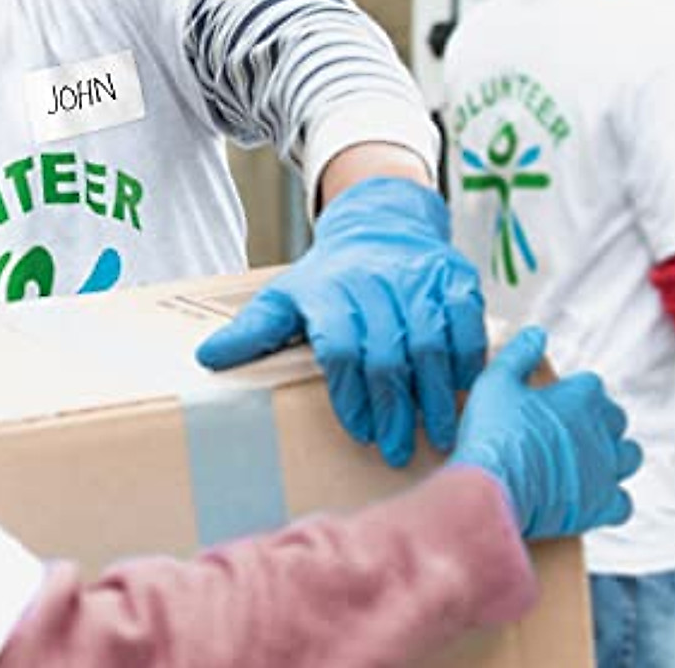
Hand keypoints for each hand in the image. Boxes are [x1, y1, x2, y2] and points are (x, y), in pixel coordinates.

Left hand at [196, 176, 485, 466]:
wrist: (379, 226)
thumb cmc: (328, 278)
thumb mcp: (284, 297)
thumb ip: (252, 331)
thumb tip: (206, 358)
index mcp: (329, 291)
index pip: (340, 347)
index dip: (350, 393)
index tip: (359, 430)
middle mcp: (375, 282)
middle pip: (388, 353)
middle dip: (395, 408)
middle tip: (398, 449)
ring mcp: (418, 278)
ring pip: (431, 343)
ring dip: (436, 395)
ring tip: (438, 435)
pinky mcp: (455, 277)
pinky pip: (468, 324)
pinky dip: (467, 360)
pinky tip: (463, 390)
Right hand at [451, 327, 639, 538]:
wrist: (496, 486)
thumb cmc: (495, 433)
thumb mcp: (496, 381)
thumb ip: (518, 355)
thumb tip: (536, 334)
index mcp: (580, 398)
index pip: (592, 384)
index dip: (573, 390)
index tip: (554, 398)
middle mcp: (601, 432)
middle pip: (615, 418)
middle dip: (598, 419)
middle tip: (569, 425)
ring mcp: (606, 470)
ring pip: (629, 456)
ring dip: (613, 453)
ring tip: (587, 456)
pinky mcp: (602, 505)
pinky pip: (623, 501)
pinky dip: (612, 496)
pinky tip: (591, 493)